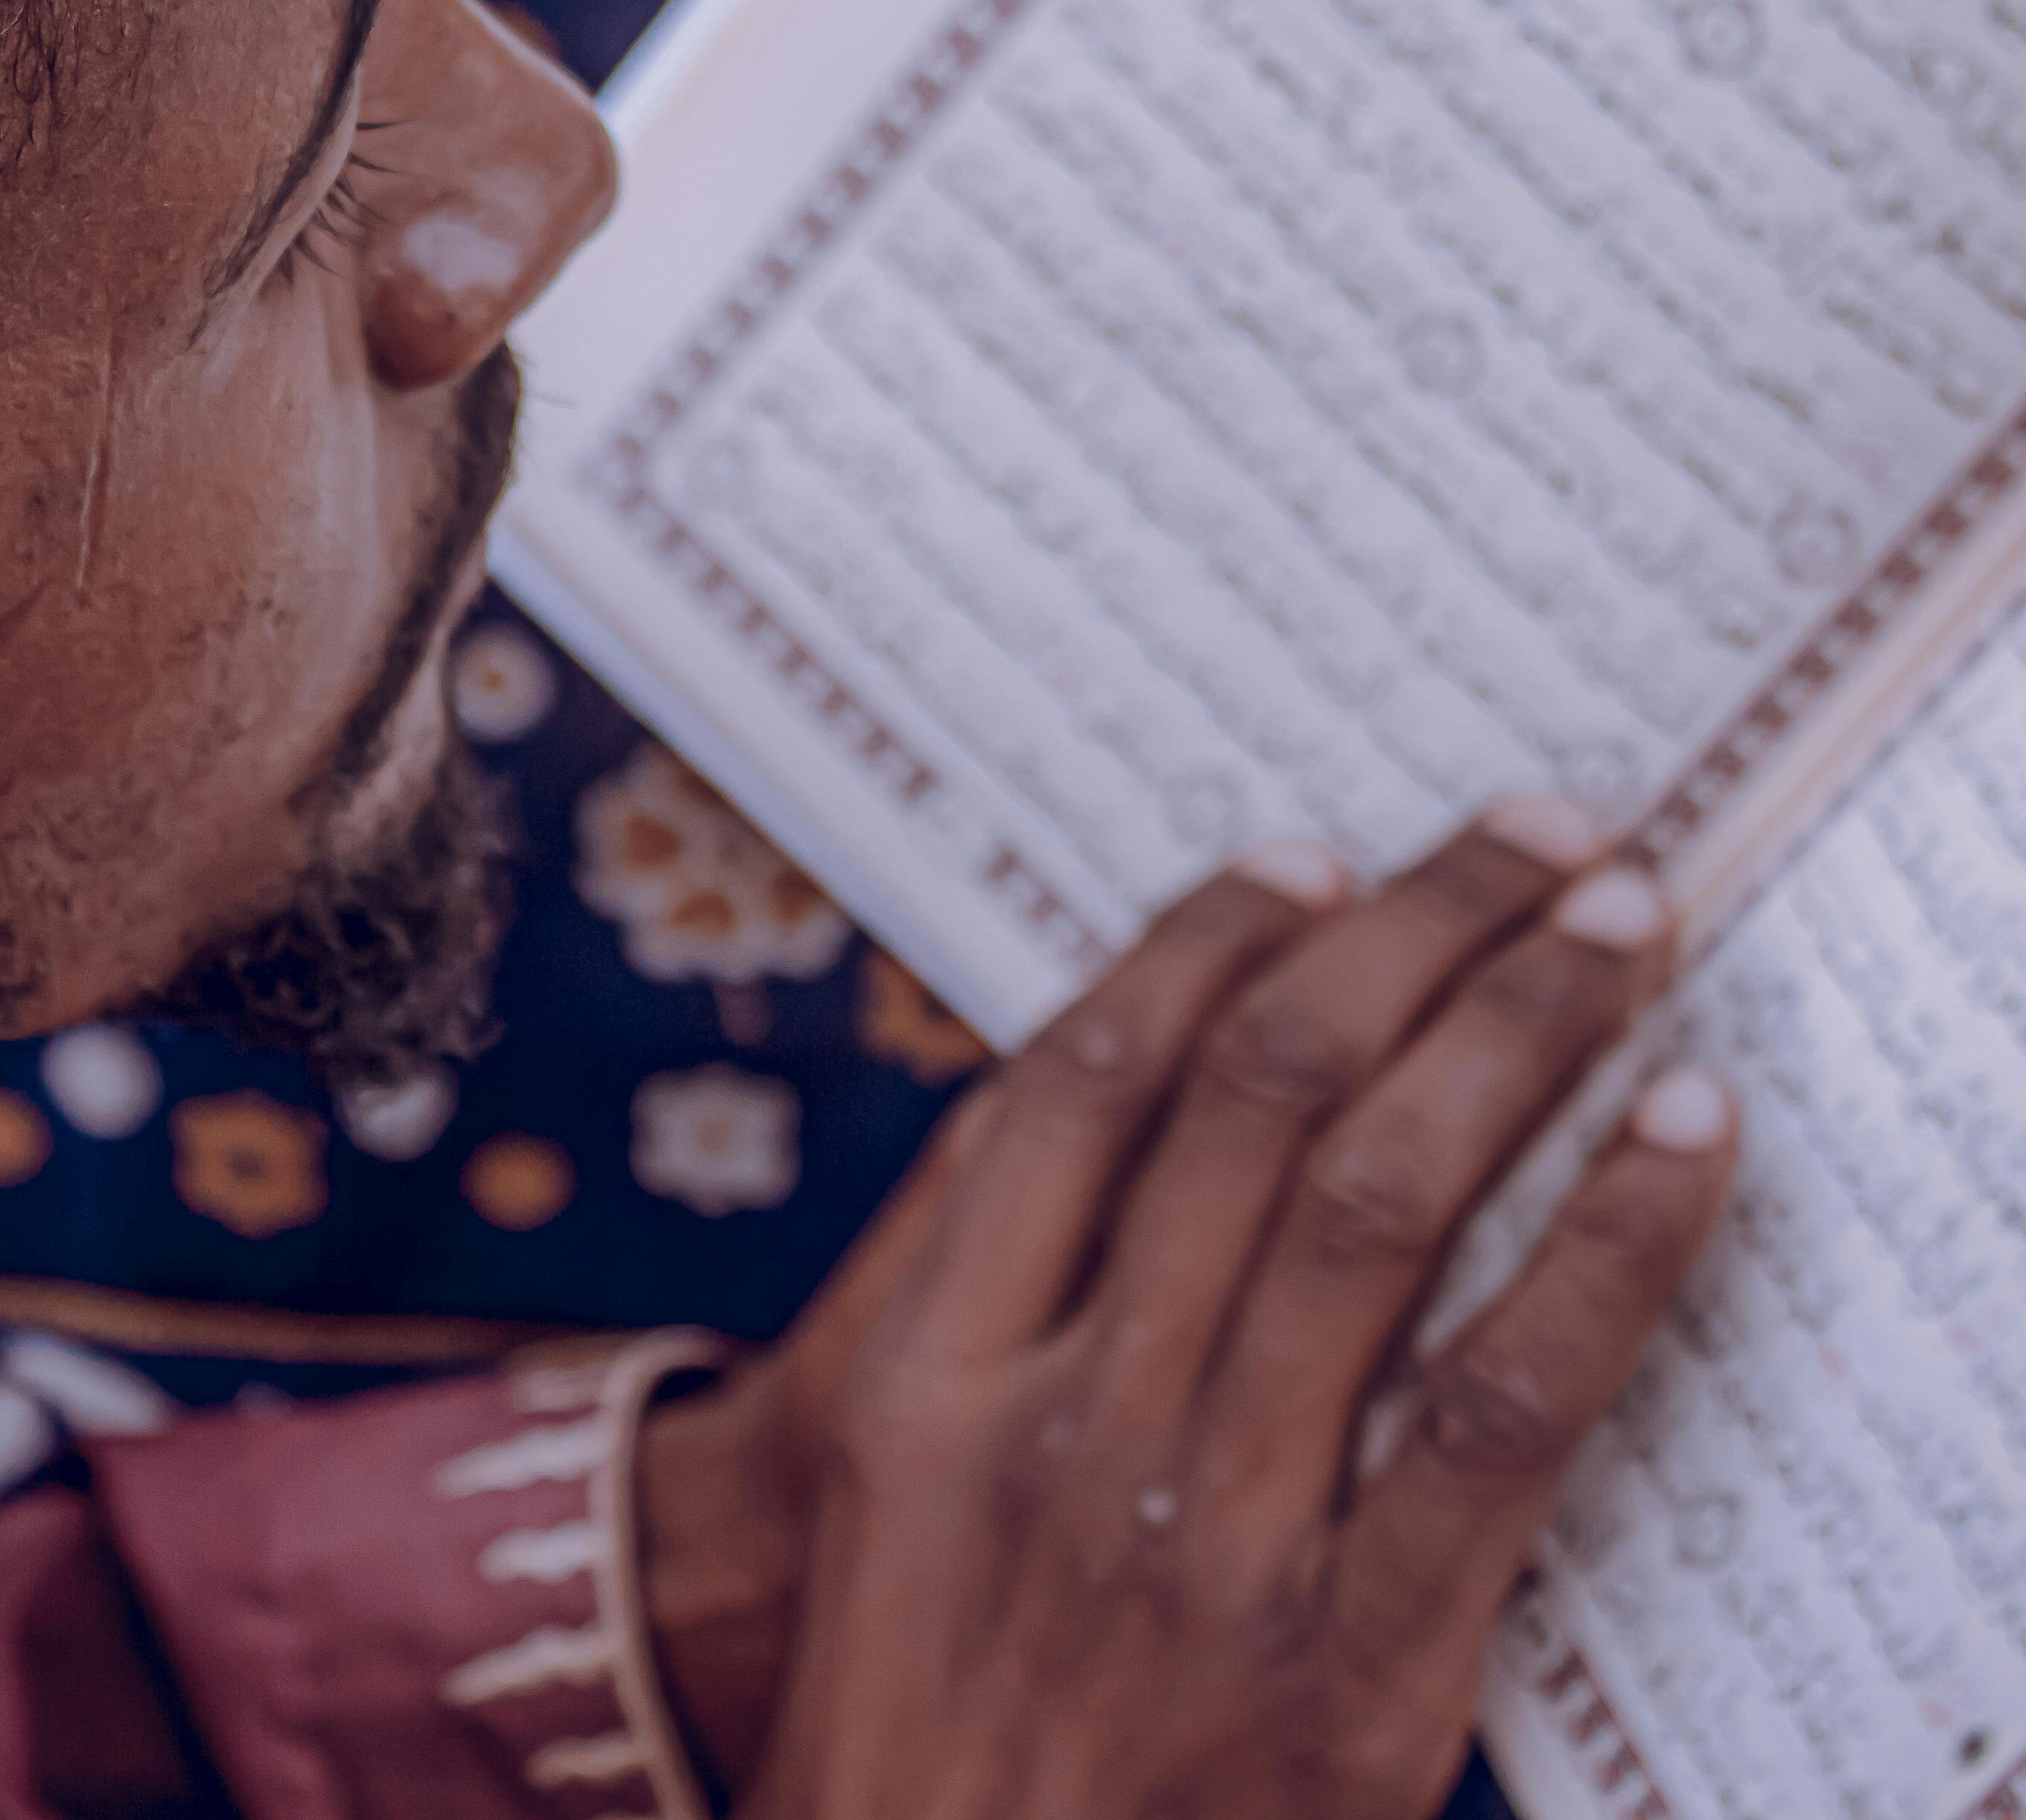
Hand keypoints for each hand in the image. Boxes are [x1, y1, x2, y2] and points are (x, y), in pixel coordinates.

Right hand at [647, 805, 1735, 1819]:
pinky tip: (1683, 1143)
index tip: (1321, 858)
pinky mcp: (1352, 1666)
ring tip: (1624, 927)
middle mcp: (1058, 1423)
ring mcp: (1204, 1540)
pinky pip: (1503, 1409)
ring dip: (1519, 1034)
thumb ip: (980, 1318)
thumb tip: (1110, 1117)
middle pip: (1249, 1100)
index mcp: (926, 1377)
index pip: (1078, 1083)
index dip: (1204, 940)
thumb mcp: (885, 1513)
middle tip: (1543, 837)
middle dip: (1412, 936)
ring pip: (1375, 1206)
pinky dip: (1606, 1253)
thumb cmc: (927, 1739)